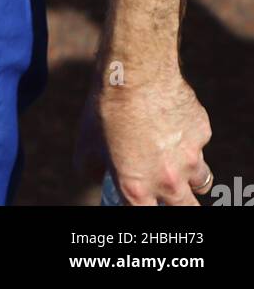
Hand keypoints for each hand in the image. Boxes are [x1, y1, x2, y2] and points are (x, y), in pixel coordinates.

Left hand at [75, 69, 212, 205]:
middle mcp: (168, 180)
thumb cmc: (106, 106)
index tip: (143, 200)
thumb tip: (98, 174)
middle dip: (179, 205)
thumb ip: (92, 168)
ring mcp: (191, 158)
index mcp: (138, 188)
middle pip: (187, 210)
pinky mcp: (202, 133)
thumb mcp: (86, 143)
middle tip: (170, 192)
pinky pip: (199, 143)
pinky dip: (189, 138)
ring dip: (190, 176)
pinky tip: (171, 118)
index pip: (147, 218)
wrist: (135, 71)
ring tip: (175, 158)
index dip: (145, 209)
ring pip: (201, 180)